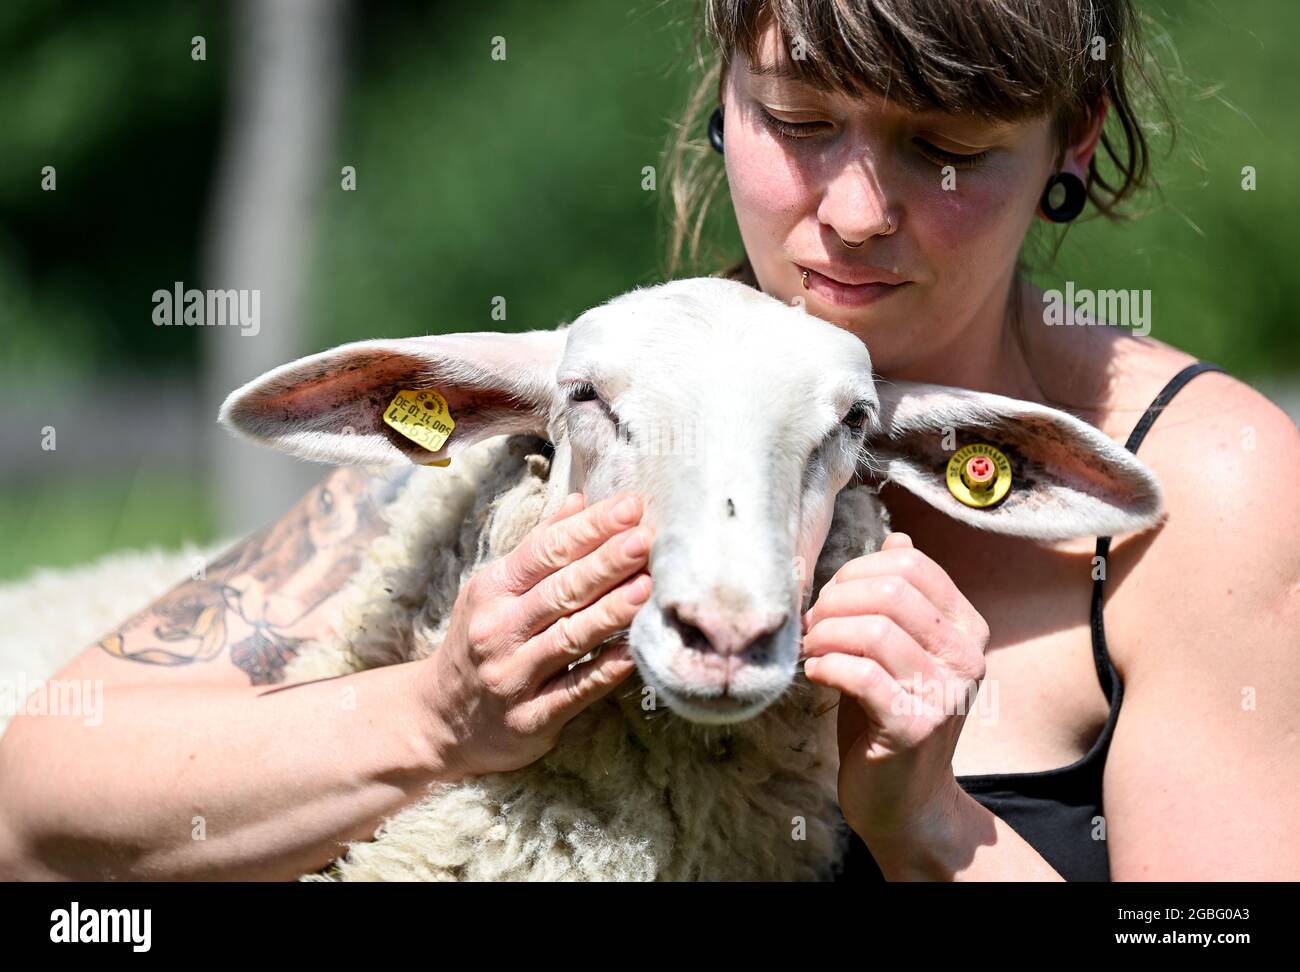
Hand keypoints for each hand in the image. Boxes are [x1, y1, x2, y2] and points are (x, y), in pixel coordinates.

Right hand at [418, 491, 652, 779]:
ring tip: (648, 586)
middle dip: (607, 562)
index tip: (630, 507)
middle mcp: (499, 630)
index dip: (590, 528)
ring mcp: (513, 676)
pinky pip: (574, 691)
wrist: (438, 721)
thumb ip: (538, 547)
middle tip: (647, 539)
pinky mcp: (530, 718)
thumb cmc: (480, 642)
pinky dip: (604, 671)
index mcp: (493, 590)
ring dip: (611, 611)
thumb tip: (580, 500)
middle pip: (562, 590)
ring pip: (570, 638)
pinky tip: (632, 653)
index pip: (546, 550)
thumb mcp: (495, 590)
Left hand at [800, 533, 989, 850]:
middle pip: (891, 591)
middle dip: (836, 600)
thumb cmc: (890, 714)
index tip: (831, 596)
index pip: (912, 564)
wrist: (905, 801)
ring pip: (873, 629)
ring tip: (812, 649)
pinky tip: (816, 673)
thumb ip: (902, 597)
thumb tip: (896, 537)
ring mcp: (944, 694)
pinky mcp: (913, 727)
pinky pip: (860, 674)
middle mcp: (966, 658)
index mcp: (966, 629)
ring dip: (825, 634)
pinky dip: (826, 666)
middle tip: (813, 624)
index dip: (859, 569)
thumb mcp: (900, 648)